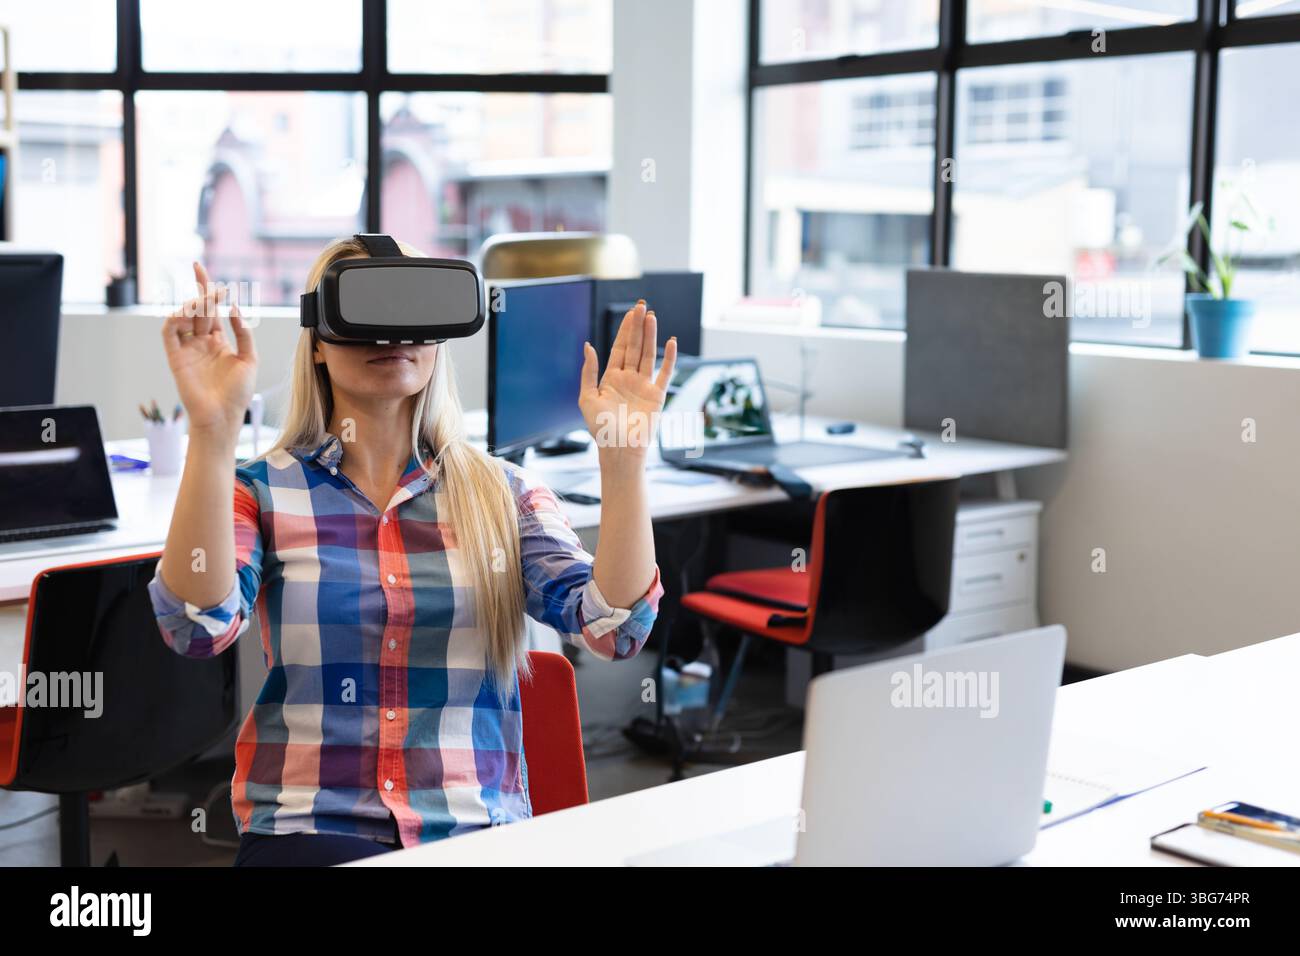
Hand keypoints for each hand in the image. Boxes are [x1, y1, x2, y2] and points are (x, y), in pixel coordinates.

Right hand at [161, 262, 257, 440]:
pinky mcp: (176, 358)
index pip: (211, 310)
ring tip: (202, 302)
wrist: (223, 416)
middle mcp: (201, 343)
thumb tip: (232, 308)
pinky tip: (187, 315)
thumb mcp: (250, 359)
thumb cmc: (238, 393)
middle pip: (197, 309)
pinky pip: (170, 333)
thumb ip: (243, 332)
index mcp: (219, 342)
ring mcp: (187, 349)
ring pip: (182, 317)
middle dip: (199, 290)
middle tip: (203, 275)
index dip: (206, 289)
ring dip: (190, 305)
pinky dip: (175, 319)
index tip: (200, 268)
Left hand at [579, 300, 676, 458]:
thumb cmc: (600, 429)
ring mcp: (644, 386)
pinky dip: (670, 359)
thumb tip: (588, 346)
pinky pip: (665, 374)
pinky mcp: (657, 396)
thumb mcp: (587, 398)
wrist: (618, 450)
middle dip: (638, 326)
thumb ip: (588, 372)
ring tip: (652, 317)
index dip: (625, 330)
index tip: (631, 312)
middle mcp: (629, 379)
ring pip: (649, 355)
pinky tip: (672, 342)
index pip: (620, 348)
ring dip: (651, 336)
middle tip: (643, 306)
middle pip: (635, 347)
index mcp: (611, 378)